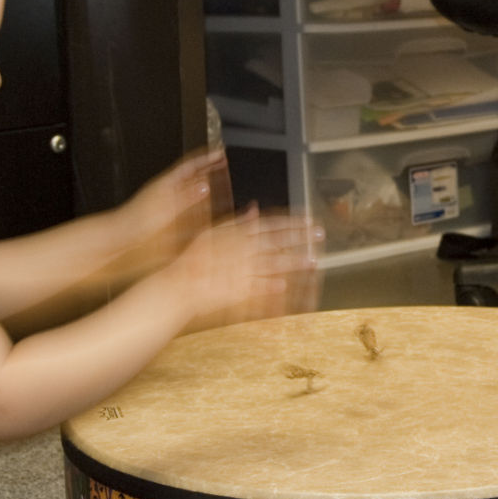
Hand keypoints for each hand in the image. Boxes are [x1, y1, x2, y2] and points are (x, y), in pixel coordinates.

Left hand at [120, 148, 230, 251]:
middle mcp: (167, 188)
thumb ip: (188, 195)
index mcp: (167, 182)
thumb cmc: (138, 220)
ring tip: (218, 181)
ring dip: (203, 182)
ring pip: (188, 186)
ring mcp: (166, 200)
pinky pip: (186, 200)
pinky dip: (197, 199)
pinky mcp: (165, 212)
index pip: (190, 164)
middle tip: (222, 163)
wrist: (123, 235)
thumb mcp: (168, 206)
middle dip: (207, 167)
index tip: (219, 153)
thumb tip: (206, 184)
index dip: (206, 158)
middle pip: (191, 173)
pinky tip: (203, 205)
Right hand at [174, 207, 320, 329]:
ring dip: (293, 262)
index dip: (291, 221)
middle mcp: (241, 249)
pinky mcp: (236, 289)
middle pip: (276, 241)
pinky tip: (284, 285)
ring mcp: (240, 269)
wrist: (177, 283)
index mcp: (236, 233)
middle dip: (300, 237)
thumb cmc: (192, 258)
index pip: (270, 224)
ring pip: (273, 263)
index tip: (308, 220)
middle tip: (319, 234)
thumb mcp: (212, 231)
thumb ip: (236, 221)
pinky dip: (270, 286)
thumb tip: (254, 209)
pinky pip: (257, 287)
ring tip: (312, 260)